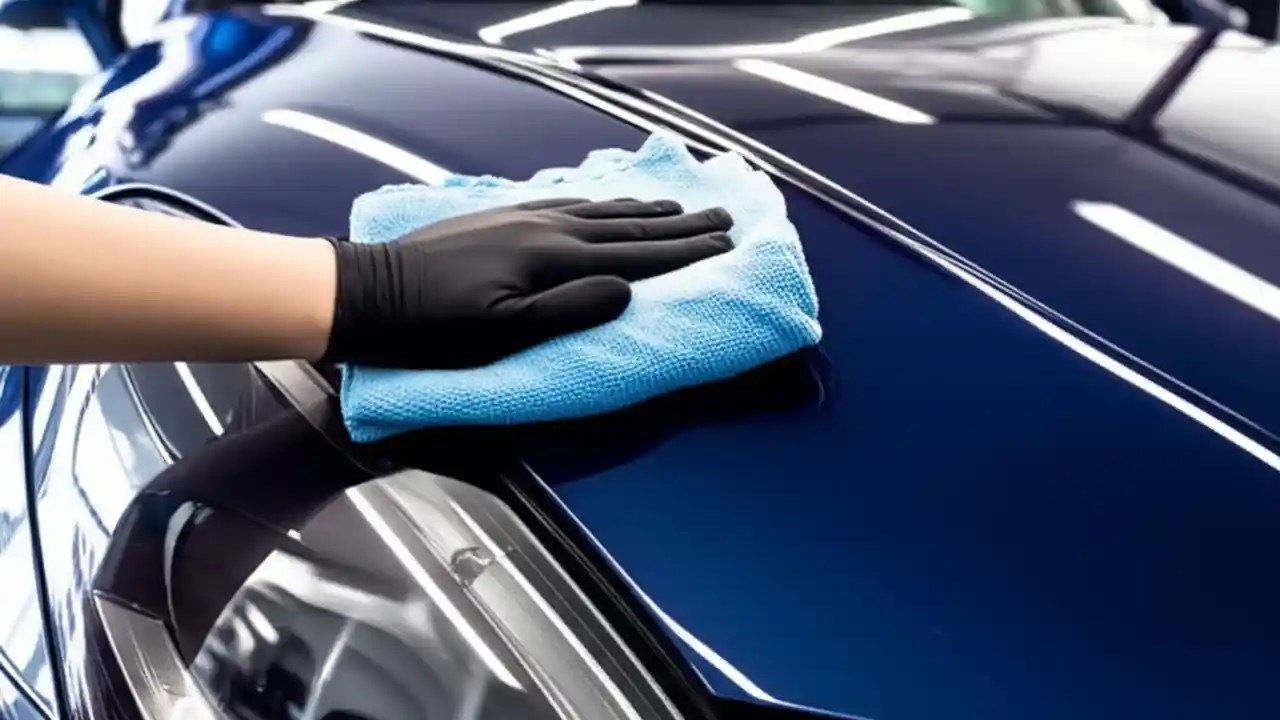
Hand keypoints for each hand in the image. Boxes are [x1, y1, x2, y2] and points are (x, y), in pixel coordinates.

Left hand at [322, 198, 733, 368]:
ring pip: (603, 211)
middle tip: (725, 219)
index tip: (727, 245)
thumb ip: (569, 311)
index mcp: (554, 260)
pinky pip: (571, 204)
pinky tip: (609, 203)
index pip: (637, 256)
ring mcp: (525, 218)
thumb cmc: (436, 329)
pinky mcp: (504, 216)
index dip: (685, 253)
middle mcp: (548, 229)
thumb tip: (627, 290)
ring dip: (647, 211)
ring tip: (680, 209)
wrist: (371, 293)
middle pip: (630, 226)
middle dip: (681, 227)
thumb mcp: (504, 333)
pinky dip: (603, 203)